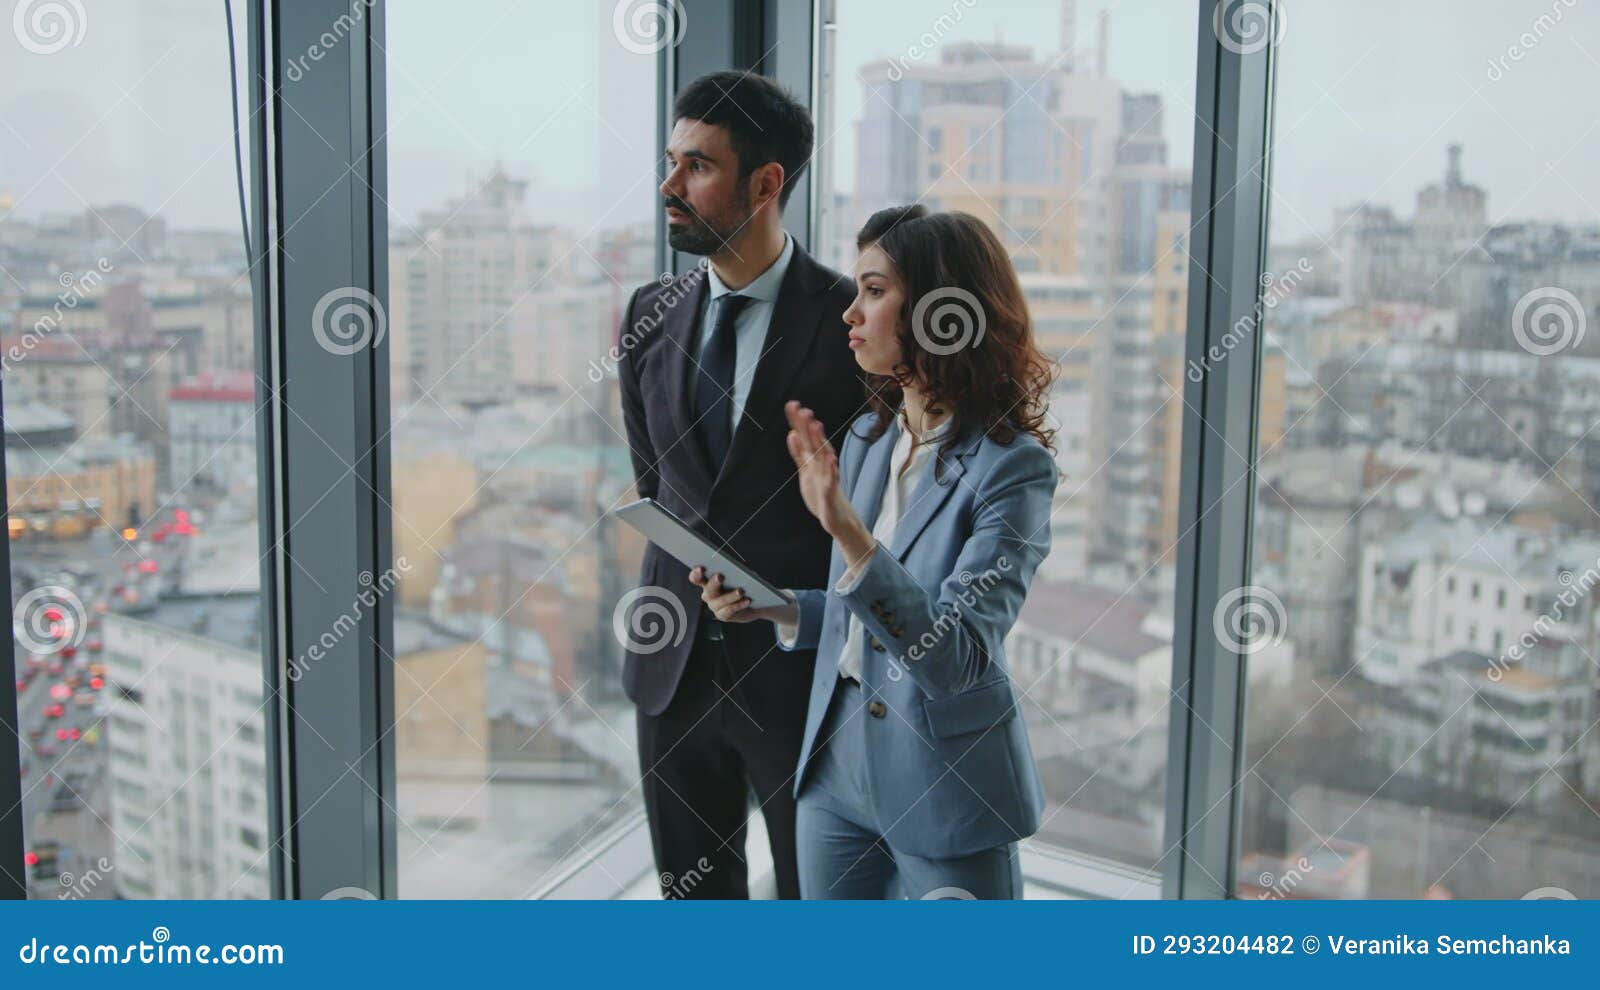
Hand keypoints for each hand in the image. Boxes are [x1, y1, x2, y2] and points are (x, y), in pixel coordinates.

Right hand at [690, 566, 797, 625]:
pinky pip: (728, 613)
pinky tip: (746, 600)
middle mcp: (708, 595)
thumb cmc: (747, 582)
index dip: (696, 573)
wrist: (757, 599)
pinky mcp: (724, 617)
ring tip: (742, 591)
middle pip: (707, 590)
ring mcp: (715, 607)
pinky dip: (738, 606)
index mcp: (709, 581)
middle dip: (713, 584)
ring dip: (730, 597)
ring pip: (719, 604)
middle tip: (721, 576)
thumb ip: (735, 571)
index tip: (701, 566)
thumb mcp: (742, 575)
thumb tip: (732, 565)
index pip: (697, 577)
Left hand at [784, 400, 859, 539]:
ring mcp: (828, 477)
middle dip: (808, 426)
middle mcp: (822, 465)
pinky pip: (832, 480)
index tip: (792, 405)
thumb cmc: (822, 494)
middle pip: (814, 442)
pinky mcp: (831, 493)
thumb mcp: (806, 472)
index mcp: (814, 460)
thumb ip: (799, 454)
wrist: (838, 520)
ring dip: (821, 441)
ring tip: (816, 425)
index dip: (798, 423)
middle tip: (803, 408)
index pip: (804, 438)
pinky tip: (830, 459)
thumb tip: (792, 434)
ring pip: (824, 456)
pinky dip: (832, 469)